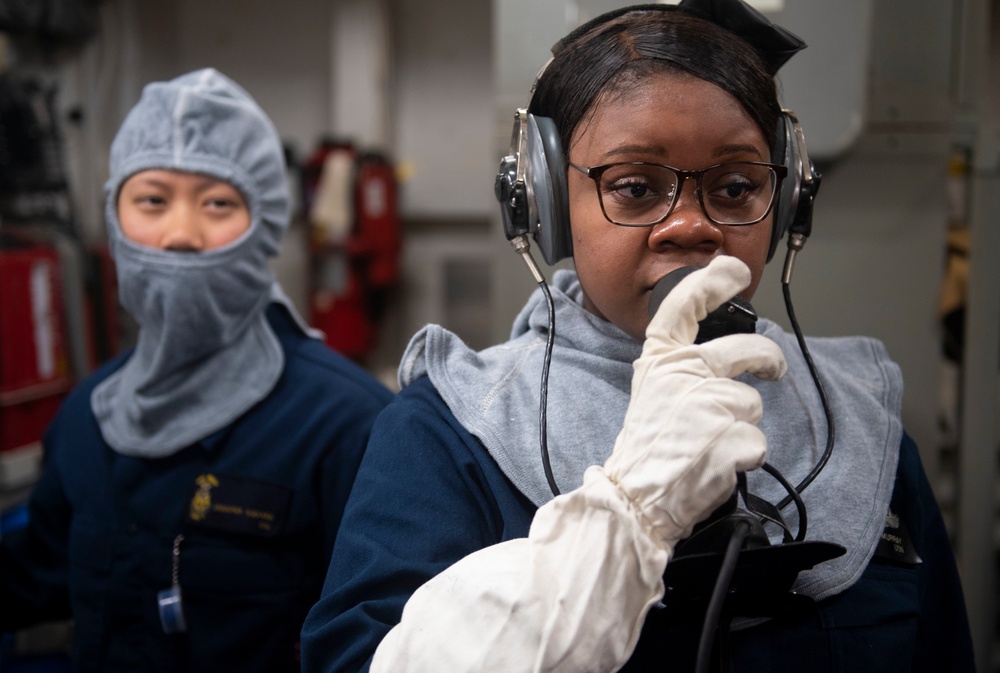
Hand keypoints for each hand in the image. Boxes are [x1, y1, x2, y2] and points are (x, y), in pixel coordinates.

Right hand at [601, 256, 786, 547]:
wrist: (636, 498)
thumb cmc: (646, 449)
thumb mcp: (651, 392)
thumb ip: (681, 367)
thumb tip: (726, 356)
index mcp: (661, 359)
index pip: (685, 305)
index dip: (714, 281)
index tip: (733, 270)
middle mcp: (684, 373)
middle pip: (747, 350)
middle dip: (768, 359)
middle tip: (772, 369)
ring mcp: (709, 405)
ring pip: (751, 405)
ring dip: (740, 426)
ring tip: (708, 443)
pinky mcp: (731, 439)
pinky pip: (757, 442)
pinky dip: (743, 456)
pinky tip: (716, 463)